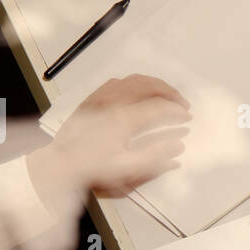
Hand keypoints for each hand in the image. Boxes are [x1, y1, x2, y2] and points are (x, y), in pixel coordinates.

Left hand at [28, 74, 190, 211]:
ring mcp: (102, 98)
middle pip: (150, 86)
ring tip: (165, 94)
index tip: (187, 117)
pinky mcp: (93, 99)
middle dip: (170, 93)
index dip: (177, 111)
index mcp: (125, 119)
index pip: (160, 107)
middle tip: (182, 104)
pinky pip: (118, 82)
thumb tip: (178, 146)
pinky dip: (134, 83)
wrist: (61, 163)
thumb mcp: (127, 169)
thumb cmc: (92, 168)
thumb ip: (155, 157)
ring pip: (135, 80)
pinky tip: (138, 91)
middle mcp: (115, 102)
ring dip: (154, 85)